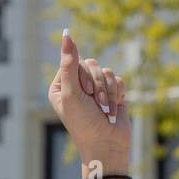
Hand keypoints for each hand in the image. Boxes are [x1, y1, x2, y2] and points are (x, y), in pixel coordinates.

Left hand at [48, 29, 128, 173]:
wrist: (106, 144)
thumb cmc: (83, 123)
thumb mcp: (72, 93)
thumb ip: (69, 64)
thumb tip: (66, 34)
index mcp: (60, 86)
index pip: (74, 61)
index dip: (82, 76)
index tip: (83, 93)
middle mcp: (76, 86)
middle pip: (91, 63)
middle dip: (96, 84)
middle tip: (94, 104)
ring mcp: (94, 89)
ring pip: (105, 71)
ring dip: (107, 92)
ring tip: (103, 111)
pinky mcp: (110, 92)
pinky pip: (117, 79)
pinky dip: (117, 94)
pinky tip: (112, 110)